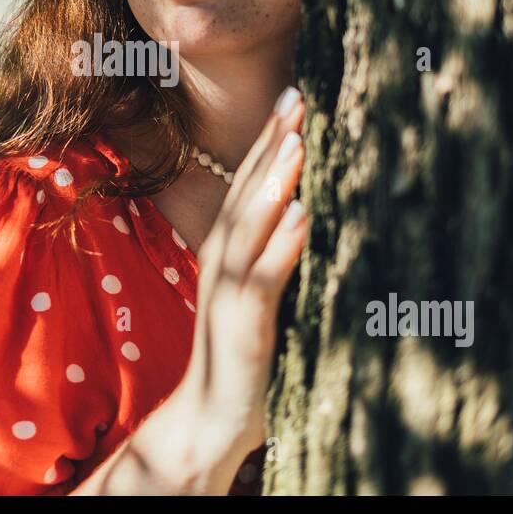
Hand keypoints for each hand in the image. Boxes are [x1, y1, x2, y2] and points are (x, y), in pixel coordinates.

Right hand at [176, 85, 307, 458]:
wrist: (209, 417)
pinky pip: (264, 278)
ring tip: (296, 141)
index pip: (247, 183)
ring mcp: (230, 289)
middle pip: (247, 191)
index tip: (291, 97)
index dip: (267, 140)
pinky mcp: (244, 322)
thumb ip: (268, 250)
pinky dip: (283, 244)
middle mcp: (223, 260)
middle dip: (270, 143)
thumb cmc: (236, 352)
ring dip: (272, 181)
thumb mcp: (252, 290)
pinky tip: (303, 214)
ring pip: (251, 226)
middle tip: (295, 95)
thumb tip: (298, 208)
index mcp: (227, 249)